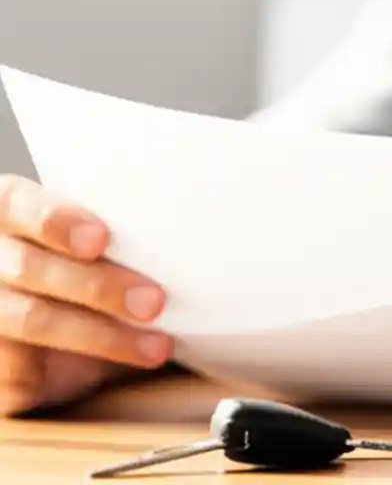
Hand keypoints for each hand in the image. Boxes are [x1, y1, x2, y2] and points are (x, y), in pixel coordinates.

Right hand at [0, 175, 171, 415]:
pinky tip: (125, 364)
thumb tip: (193, 230)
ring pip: (31, 318)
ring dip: (103, 334)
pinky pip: (26, 367)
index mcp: (9, 214)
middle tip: (154, 300)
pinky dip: (85, 367)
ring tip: (157, 343)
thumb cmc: (93, 274)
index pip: (17, 205)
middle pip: (29, 266)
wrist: (69, 342)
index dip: (56, 221)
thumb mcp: (105, 246)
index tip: (101, 239)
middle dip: (97, 285)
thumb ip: (124, 234)